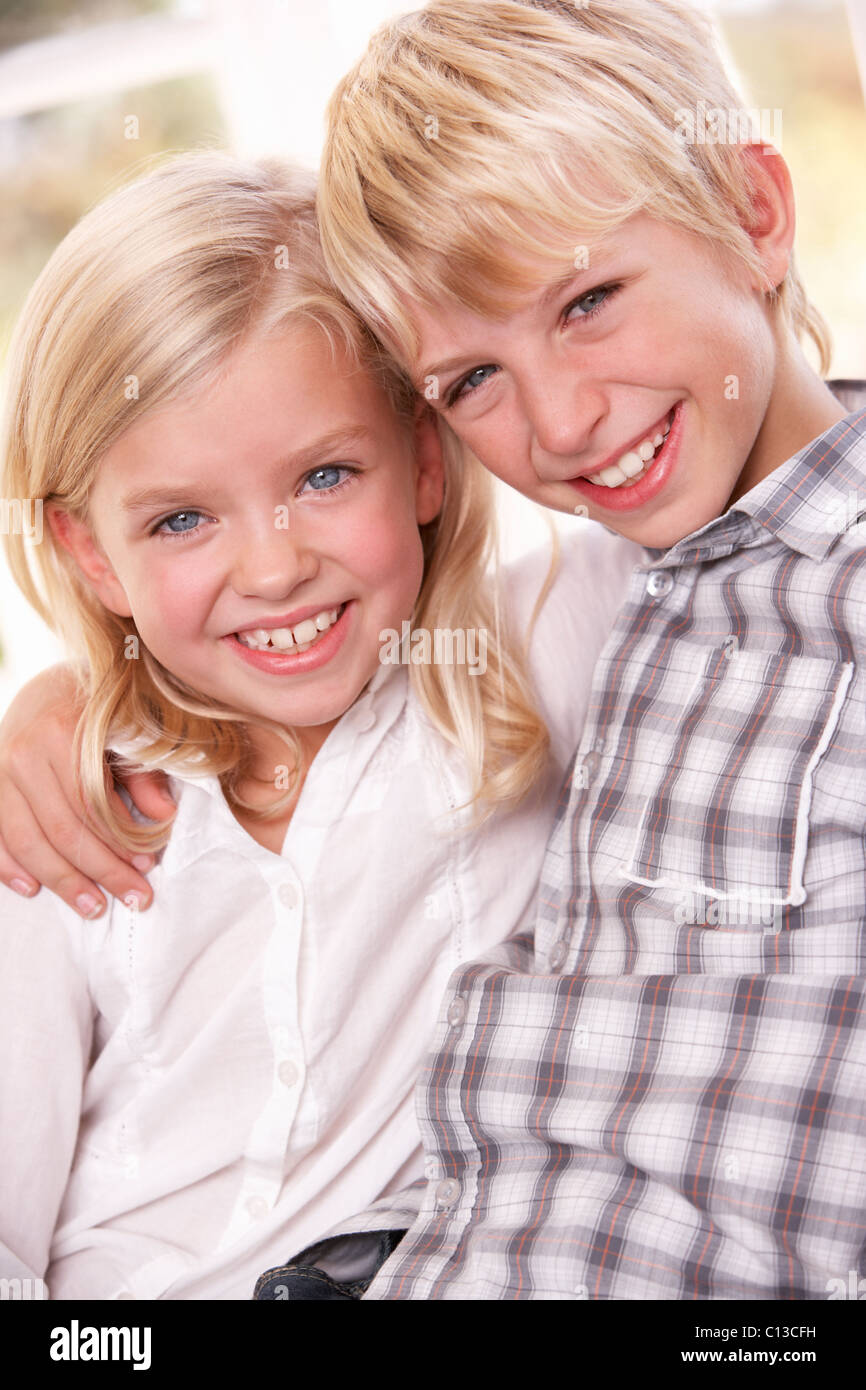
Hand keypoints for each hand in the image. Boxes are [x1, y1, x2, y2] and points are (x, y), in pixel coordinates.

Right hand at [0, 666, 175, 916]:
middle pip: (62, 828)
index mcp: (62, 731)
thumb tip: (162, 816)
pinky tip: (33, 889)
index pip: (92, 804)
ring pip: (27, 840)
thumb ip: (144, 774)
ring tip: (92, 907)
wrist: (46, 690)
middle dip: (100, 870)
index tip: (148, 868)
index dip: (121, 841)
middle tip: (133, 899)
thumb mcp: (129, 733)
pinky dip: (9, 867)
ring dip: (61, 880)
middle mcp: (23, 752)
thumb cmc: (98, 716)